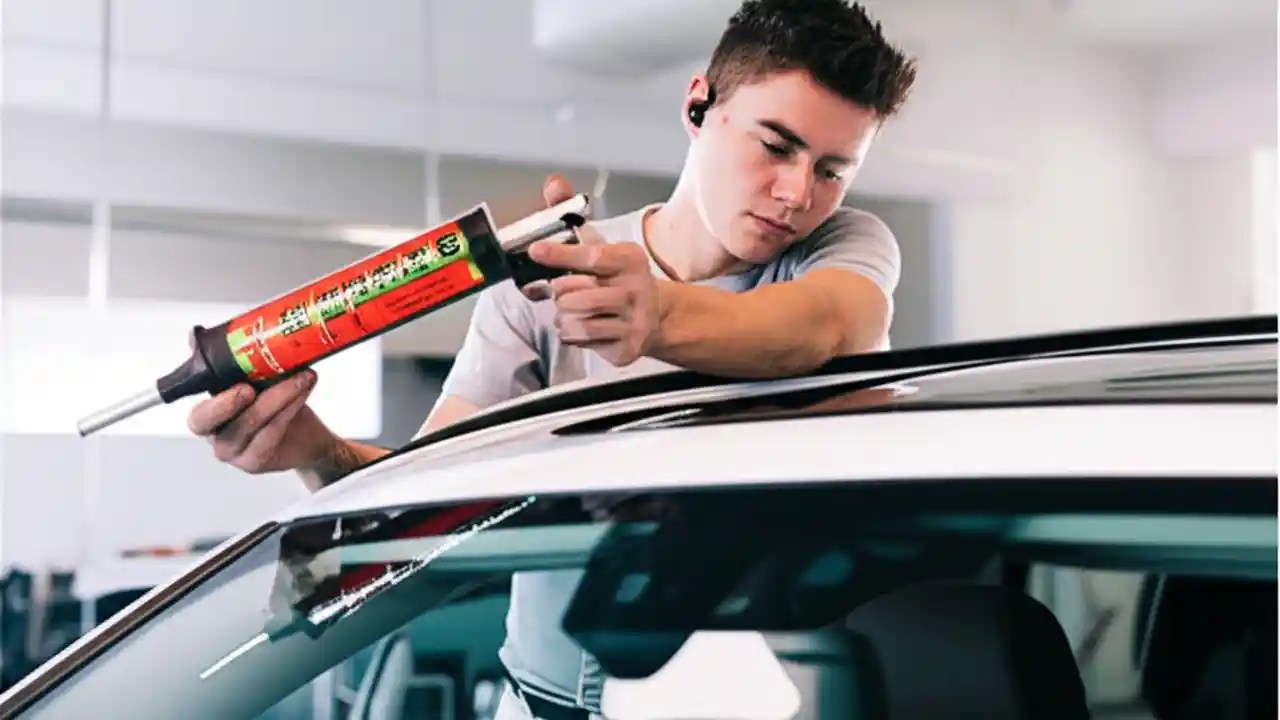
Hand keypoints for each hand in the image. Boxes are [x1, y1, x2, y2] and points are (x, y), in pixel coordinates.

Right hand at [187, 368, 335, 474]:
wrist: (307, 439)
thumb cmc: (276, 407)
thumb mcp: (253, 379)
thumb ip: (227, 360)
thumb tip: (194, 337)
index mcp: (208, 412)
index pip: (195, 409)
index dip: (206, 396)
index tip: (230, 380)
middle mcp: (215, 434)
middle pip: (208, 421)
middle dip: (229, 401)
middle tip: (251, 386)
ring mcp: (234, 449)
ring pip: (248, 422)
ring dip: (277, 395)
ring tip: (300, 377)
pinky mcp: (256, 459)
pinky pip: (271, 430)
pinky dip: (290, 406)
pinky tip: (303, 390)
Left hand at [528, 176, 661, 366]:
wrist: (659, 317)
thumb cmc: (622, 278)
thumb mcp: (604, 247)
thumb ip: (573, 219)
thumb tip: (552, 183)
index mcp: (630, 260)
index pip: (592, 257)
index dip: (561, 255)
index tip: (536, 251)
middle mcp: (635, 291)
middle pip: (574, 295)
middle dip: (561, 293)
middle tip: (566, 290)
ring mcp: (633, 322)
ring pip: (575, 321)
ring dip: (564, 316)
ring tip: (574, 309)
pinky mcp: (625, 349)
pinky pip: (580, 341)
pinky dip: (571, 334)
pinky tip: (583, 325)